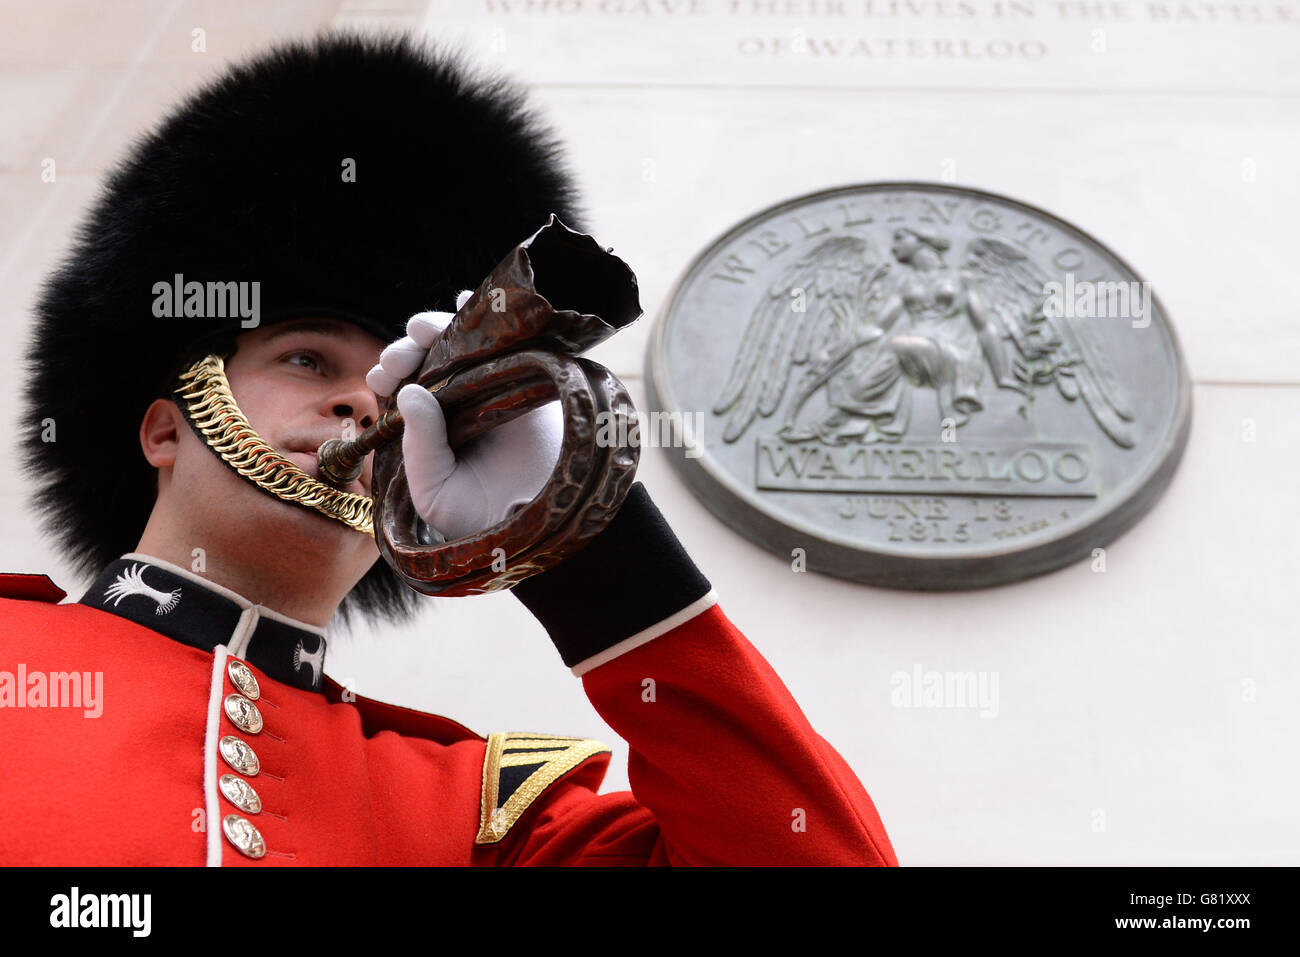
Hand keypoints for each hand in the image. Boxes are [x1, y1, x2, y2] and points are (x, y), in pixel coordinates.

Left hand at [366, 290, 563, 540]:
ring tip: (423, 330)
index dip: (390, 374)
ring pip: (462, 345)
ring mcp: (493, 388)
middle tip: (399, 358)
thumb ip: (420, 447)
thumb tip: (411, 392)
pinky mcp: (528, 381)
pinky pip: (508, 342)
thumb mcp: (434, 490)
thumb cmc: (478, 518)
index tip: (382, 377)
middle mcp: (459, 402)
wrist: (533, 527)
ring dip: (437, 330)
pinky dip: (488, 318)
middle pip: (428, 361)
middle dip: (406, 351)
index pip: (404, 387)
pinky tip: (468, 304)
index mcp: (430, 427)